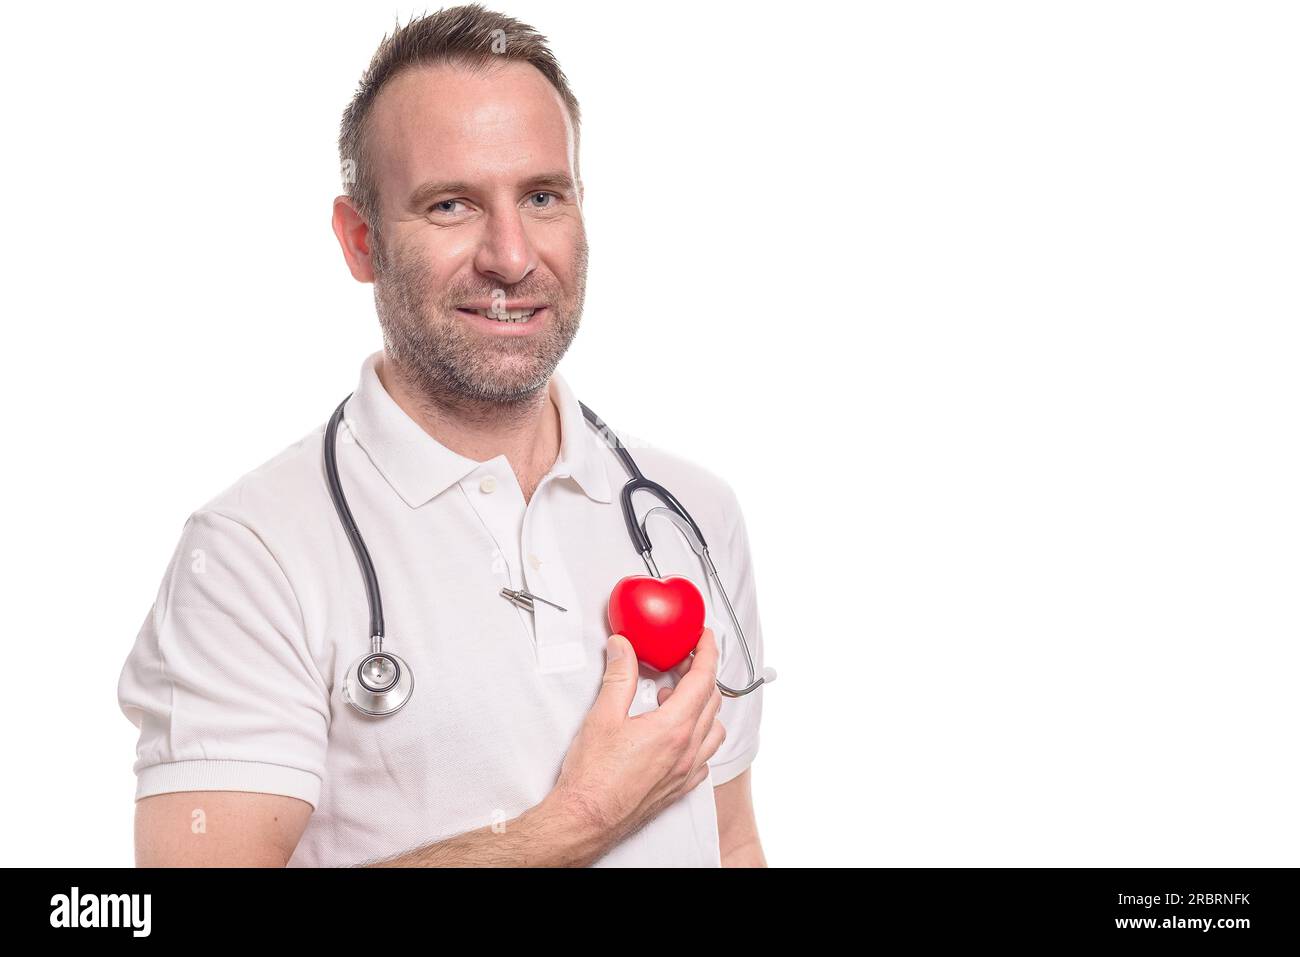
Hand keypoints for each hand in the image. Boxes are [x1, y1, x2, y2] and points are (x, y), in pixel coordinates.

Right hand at [549, 626, 725, 846]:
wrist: (586, 820)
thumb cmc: (593, 777)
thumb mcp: (603, 716)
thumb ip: (619, 677)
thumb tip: (623, 649)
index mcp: (673, 728)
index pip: (703, 680)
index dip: (707, 653)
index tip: (704, 638)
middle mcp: (687, 750)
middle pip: (712, 701)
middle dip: (701, 676)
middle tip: (681, 663)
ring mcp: (687, 771)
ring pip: (714, 729)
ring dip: (702, 708)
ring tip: (674, 700)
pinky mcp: (680, 788)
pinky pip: (705, 756)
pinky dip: (700, 737)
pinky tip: (677, 735)